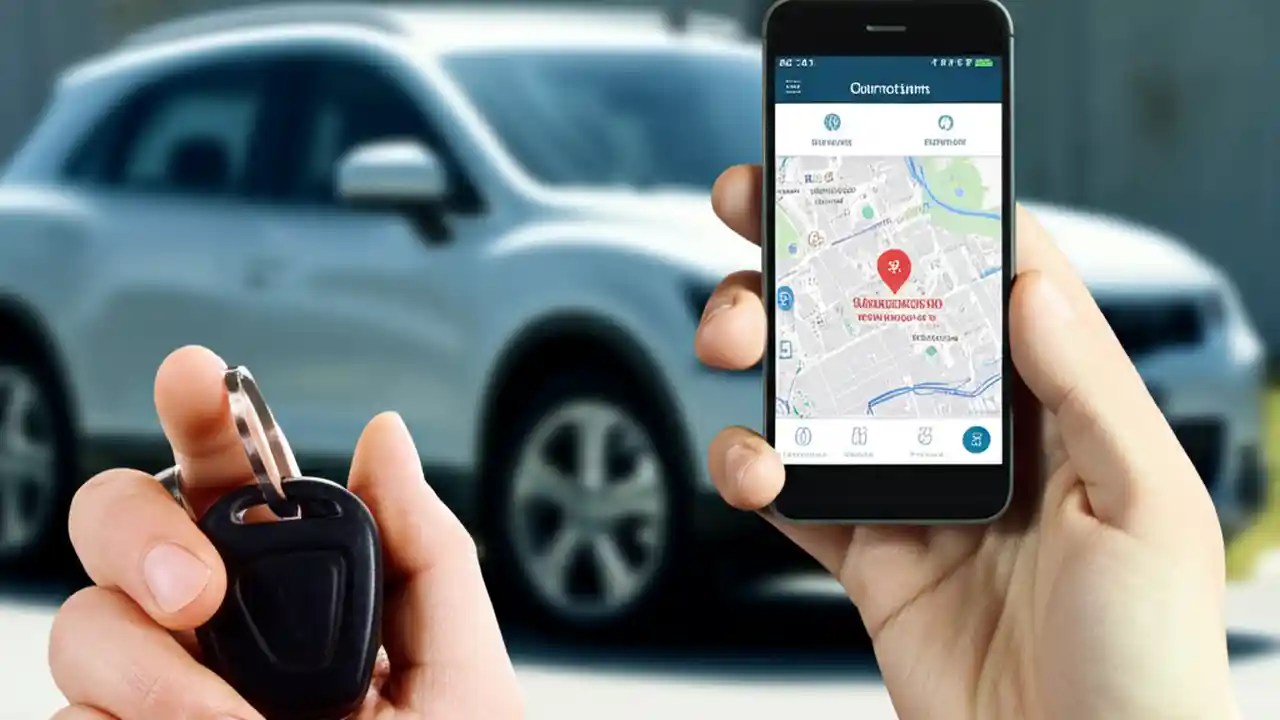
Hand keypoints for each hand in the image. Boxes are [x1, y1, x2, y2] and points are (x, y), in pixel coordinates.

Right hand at [47, 346, 522, 718]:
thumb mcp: (462, 681)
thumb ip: (426, 555)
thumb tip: (383, 436)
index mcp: (299, 598)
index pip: (232, 488)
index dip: (204, 421)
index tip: (196, 376)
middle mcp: (211, 638)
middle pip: (121, 526)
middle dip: (138, 529)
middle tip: (198, 591)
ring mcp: (151, 700)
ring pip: (76, 623)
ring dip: (141, 668)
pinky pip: (59, 718)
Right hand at [696, 165, 1237, 719]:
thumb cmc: (1148, 660)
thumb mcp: (1145, 506)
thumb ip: (1085, 386)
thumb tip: (1030, 281)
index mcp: (1056, 406)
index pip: (990, 278)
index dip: (929, 211)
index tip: (868, 165)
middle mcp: (976, 435)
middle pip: (880, 318)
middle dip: (811, 258)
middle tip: (755, 214)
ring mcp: (912, 490)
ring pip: (816, 391)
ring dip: (764, 354)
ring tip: (733, 345)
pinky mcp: (864, 553)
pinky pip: (790, 490)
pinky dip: (751, 469)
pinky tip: (753, 467)